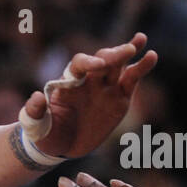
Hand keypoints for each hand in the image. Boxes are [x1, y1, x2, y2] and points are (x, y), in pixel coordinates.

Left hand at [22, 32, 157, 157]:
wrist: (62, 147)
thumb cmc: (46, 134)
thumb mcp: (36, 127)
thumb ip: (35, 112)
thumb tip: (35, 97)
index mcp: (68, 82)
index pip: (79, 65)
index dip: (88, 63)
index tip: (97, 66)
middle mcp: (88, 80)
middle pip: (102, 60)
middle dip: (113, 55)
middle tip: (127, 50)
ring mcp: (105, 88)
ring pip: (119, 65)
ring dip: (129, 51)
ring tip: (141, 39)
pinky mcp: (119, 98)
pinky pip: (131, 80)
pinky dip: (141, 68)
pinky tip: (151, 56)